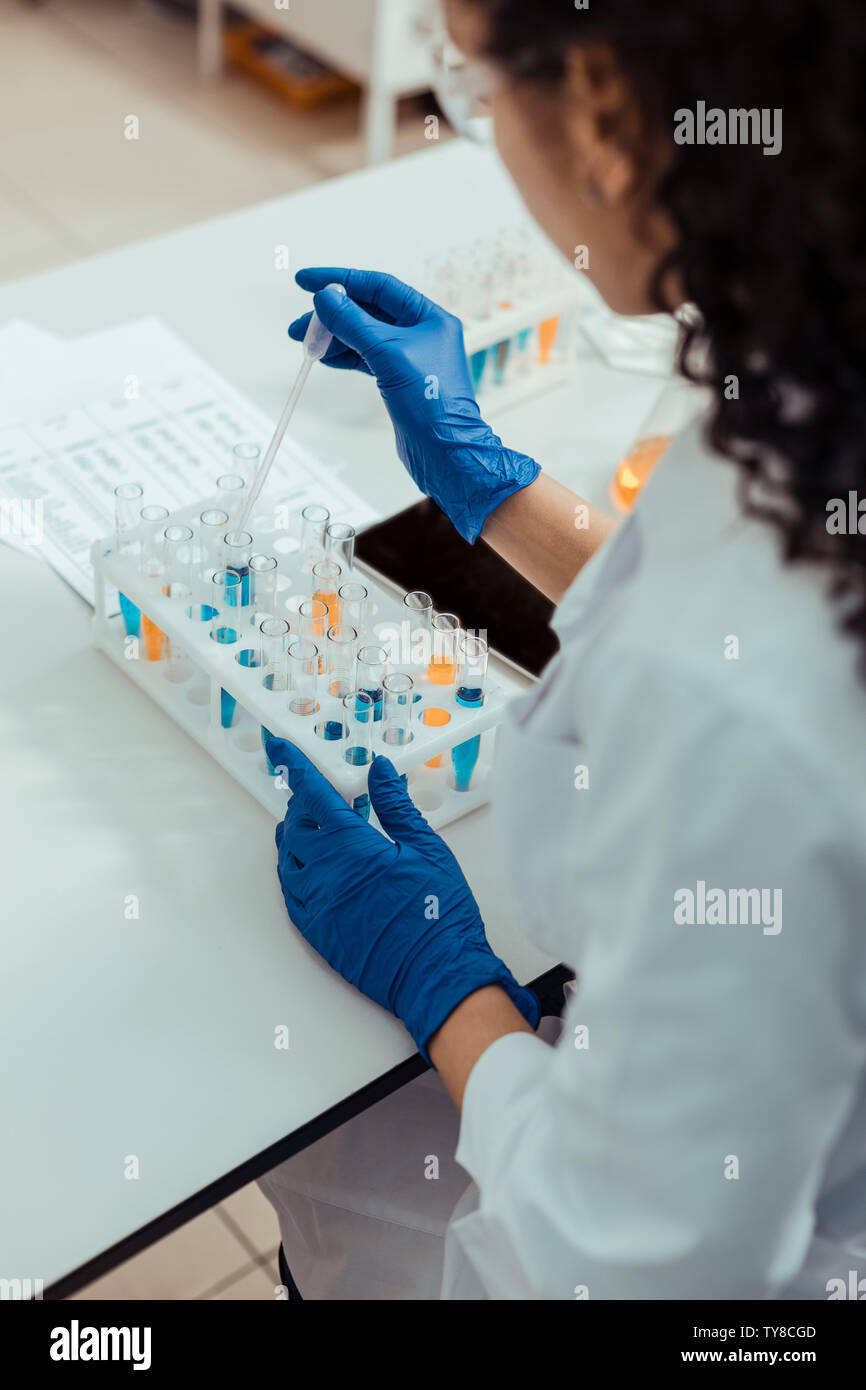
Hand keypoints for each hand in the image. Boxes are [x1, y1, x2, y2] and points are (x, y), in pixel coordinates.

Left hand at [269, 739, 539, 1061]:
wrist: (436, 974)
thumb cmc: (439, 916)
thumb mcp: (426, 848)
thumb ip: (396, 805)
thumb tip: (379, 772)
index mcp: (351, 849)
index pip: (313, 796)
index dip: (295, 768)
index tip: (281, 749)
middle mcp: (324, 876)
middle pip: (296, 827)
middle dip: (302, 805)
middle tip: (316, 795)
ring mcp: (317, 907)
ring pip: (287, 861)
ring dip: (295, 839)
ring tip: (314, 829)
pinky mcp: (317, 933)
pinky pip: (291, 895)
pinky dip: (295, 873)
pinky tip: (311, 869)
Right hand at [289, 267, 539, 543]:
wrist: (444, 452)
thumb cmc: (430, 403)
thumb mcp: (388, 354)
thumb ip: (353, 323)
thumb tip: (324, 298)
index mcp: (428, 317)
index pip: (378, 286)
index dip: (340, 280)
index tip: (306, 281)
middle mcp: (421, 333)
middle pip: (368, 311)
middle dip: (332, 315)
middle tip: (300, 324)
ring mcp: (410, 357)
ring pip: (363, 336)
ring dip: (333, 337)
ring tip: (304, 342)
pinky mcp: (399, 380)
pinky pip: (365, 358)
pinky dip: (344, 356)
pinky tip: (323, 357)